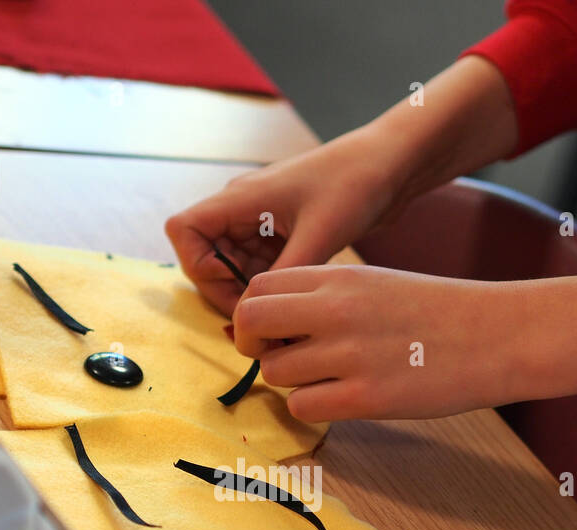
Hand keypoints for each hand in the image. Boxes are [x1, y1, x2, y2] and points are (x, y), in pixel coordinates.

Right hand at [165, 127, 402, 316]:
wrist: (392, 164)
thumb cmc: (355, 182)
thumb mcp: (319, 235)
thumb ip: (282, 277)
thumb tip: (254, 316)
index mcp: (240, 198)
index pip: (184, 231)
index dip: (197, 267)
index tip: (233, 290)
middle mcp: (243, 208)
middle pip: (206, 258)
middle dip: (226, 291)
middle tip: (261, 319)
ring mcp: (262, 222)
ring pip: (233, 268)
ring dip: (250, 293)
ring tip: (283, 313)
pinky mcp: (282, 234)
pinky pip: (259, 267)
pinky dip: (269, 287)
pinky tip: (295, 301)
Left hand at [232, 265, 576, 422]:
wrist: (498, 335)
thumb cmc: (437, 312)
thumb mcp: (375, 284)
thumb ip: (323, 296)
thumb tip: (272, 324)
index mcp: (338, 278)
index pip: (258, 289)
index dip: (254, 315)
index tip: (272, 332)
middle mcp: (336, 310)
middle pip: (250, 324)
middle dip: (254, 345)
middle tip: (280, 358)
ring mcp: (349, 355)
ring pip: (275, 372)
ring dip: (291, 381)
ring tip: (328, 379)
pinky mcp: (365, 398)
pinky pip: (302, 407)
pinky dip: (313, 408)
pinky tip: (342, 399)